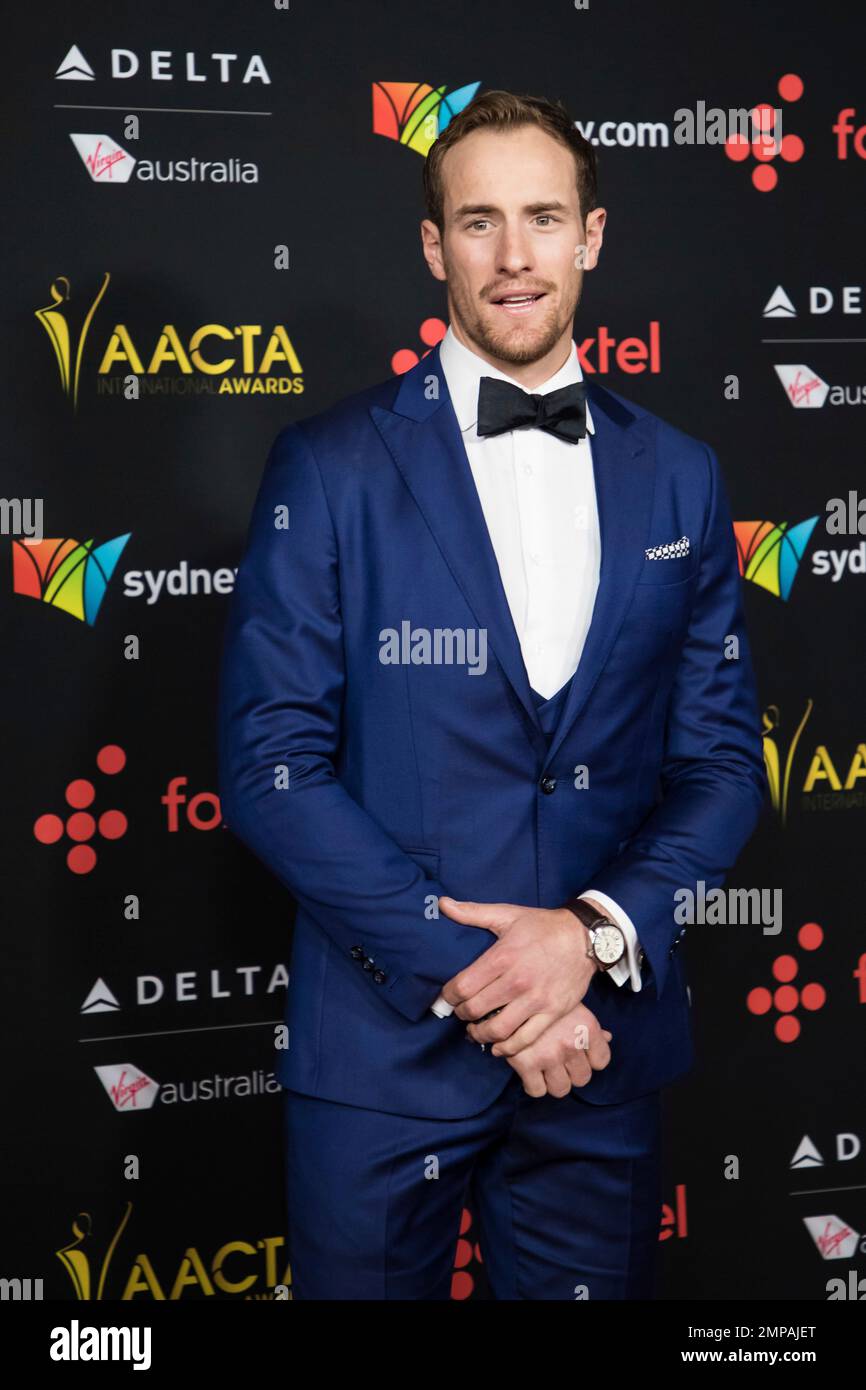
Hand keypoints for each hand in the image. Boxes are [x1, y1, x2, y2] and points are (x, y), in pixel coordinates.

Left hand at [437, 897, 598, 1051]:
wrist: (584, 937)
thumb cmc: (542, 925)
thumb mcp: (507, 914)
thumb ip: (472, 912)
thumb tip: (442, 904)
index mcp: (502, 957)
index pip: (463, 986)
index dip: (449, 997)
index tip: (447, 998)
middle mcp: (517, 981)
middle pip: (476, 1010)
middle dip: (462, 1015)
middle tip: (461, 1014)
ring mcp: (536, 1000)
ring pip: (498, 1030)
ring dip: (480, 1035)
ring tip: (475, 1032)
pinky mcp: (552, 1013)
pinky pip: (526, 1039)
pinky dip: (508, 1048)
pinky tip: (498, 1047)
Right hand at [492, 1002, 612, 1097]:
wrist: (510, 988)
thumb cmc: (544, 994)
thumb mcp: (572, 1004)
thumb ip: (589, 1024)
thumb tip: (608, 1037)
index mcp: (586, 1026)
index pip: (601, 1061)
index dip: (590, 1060)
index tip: (579, 1054)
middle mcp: (571, 1043)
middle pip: (582, 1078)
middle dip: (572, 1073)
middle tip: (559, 1062)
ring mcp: (549, 1055)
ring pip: (561, 1089)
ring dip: (554, 1081)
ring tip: (544, 1068)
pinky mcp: (526, 1063)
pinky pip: (537, 1090)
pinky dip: (533, 1085)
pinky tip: (530, 1072)